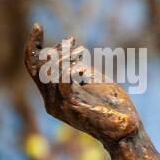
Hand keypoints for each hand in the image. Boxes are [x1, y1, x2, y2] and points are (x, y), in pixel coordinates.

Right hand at [24, 24, 140, 144]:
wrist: (127, 132)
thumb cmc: (114, 106)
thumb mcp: (92, 79)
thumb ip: (77, 65)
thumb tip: (66, 45)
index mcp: (53, 96)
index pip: (33, 69)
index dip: (32, 46)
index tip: (38, 27)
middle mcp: (51, 102)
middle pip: (37, 68)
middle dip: (54, 50)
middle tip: (73, 42)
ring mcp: (60, 106)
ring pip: (49, 72)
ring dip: (65, 56)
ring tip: (81, 50)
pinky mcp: (72, 106)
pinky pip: (63, 81)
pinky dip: (72, 67)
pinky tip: (82, 62)